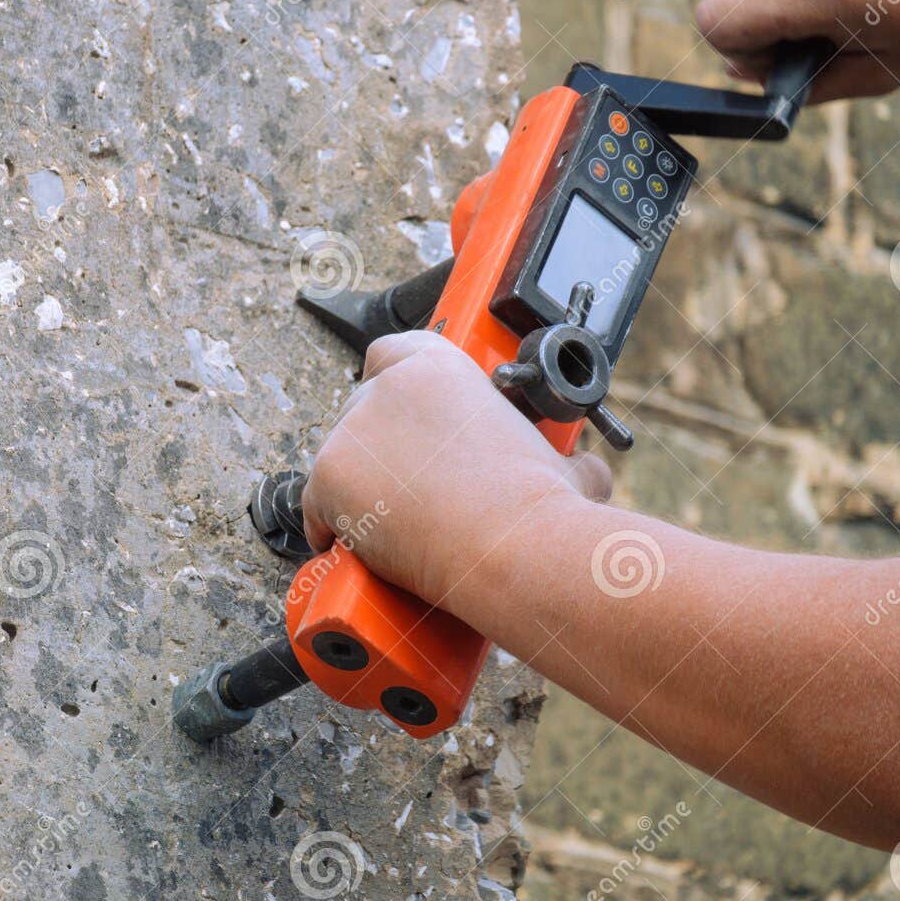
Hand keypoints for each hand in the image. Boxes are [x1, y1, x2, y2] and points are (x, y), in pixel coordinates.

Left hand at [299, 331, 611, 609]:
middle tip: (404, 486)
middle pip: (359, 409)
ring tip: (392, 522)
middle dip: (377, 447)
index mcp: (439, 366)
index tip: (401, 421)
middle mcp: (386, 387)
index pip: (392, 352)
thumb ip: (560, 454)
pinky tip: (351, 543)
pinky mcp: (328, 478)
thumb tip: (585, 471)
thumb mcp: (563, 461)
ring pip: (338, 457)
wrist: (513, 548)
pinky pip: (314, 505)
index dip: (393, 388)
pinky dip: (330, 526)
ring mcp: (351, 431)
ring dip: (356, 486)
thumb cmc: (539, 505)